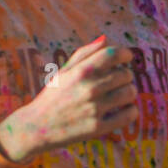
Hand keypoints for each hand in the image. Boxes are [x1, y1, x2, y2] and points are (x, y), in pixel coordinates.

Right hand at [0, 36, 138, 159]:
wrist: (36, 128)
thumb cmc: (52, 96)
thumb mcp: (63, 71)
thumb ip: (85, 53)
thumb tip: (106, 39)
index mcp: (81, 72)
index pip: (113, 54)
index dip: (125, 53)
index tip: (126, 58)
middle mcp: (89, 88)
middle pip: (126, 74)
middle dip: (124, 76)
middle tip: (116, 81)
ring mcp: (95, 109)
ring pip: (130, 93)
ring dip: (128, 93)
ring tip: (119, 96)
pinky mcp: (98, 127)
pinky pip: (129, 115)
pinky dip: (130, 111)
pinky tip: (122, 110)